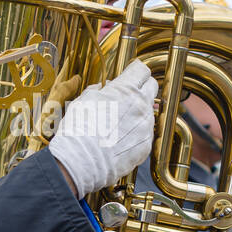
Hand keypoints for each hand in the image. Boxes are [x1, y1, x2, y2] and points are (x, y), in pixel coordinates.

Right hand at [48, 60, 157, 197]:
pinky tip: (121, 138)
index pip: (142, 70)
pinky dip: (137, 133)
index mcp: (125, 90)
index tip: (130, 75)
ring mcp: (146, 126)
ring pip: (149, 111)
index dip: (135, 71)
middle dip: (142, 88)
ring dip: (138, 112)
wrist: (81, 161)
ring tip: (119, 123)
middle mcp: (140, 105)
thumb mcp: (83, 101)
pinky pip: (146, 133)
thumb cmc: (78, 130)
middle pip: (152, 87)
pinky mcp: (146, 145)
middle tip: (129, 95)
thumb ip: (98, 91)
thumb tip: (102, 88)